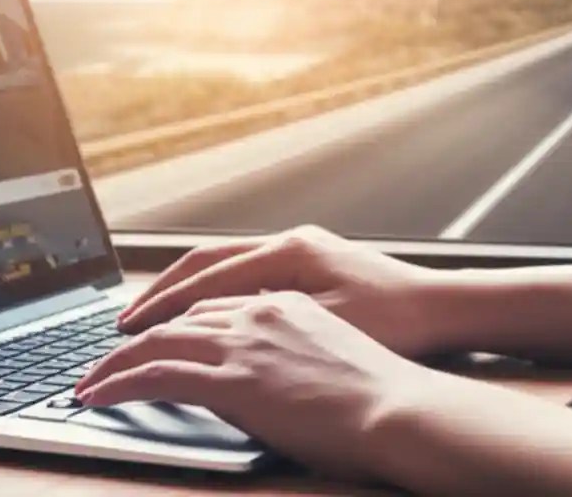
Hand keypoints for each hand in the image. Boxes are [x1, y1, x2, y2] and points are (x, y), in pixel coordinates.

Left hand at [77, 291, 432, 479]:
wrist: (399, 410)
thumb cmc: (380, 397)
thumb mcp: (332, 355)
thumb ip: (291, 351)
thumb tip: (270, 371)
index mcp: (282, 302)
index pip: (210, 305)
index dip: (173, 322)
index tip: (151, 336)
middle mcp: (256, 313)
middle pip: (176, 318)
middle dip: (134, 339)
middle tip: (103, 358)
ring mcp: (242, 344)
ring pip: (156, 342)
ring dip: (114, 362)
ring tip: (87, 381)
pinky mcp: (231, 380)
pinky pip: (157, 375)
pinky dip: (119, 383)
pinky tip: (98, 395)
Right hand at [118, 225, 445, 356]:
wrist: (446, 308)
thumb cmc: (396, 321)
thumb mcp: (326, 326)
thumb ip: (264, 322)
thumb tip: (206, 326)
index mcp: (289, 252)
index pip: (207, 276)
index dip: (163, 305)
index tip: (129, 329)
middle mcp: (288, 241)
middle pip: (205, 261)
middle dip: (161, 293)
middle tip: (124, 322)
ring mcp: (298, 248)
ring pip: (222, 263)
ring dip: (184, 289)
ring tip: (151, 316)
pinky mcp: (309, 263)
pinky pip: (244, 271)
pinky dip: (213, 291)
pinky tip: (202, 314)